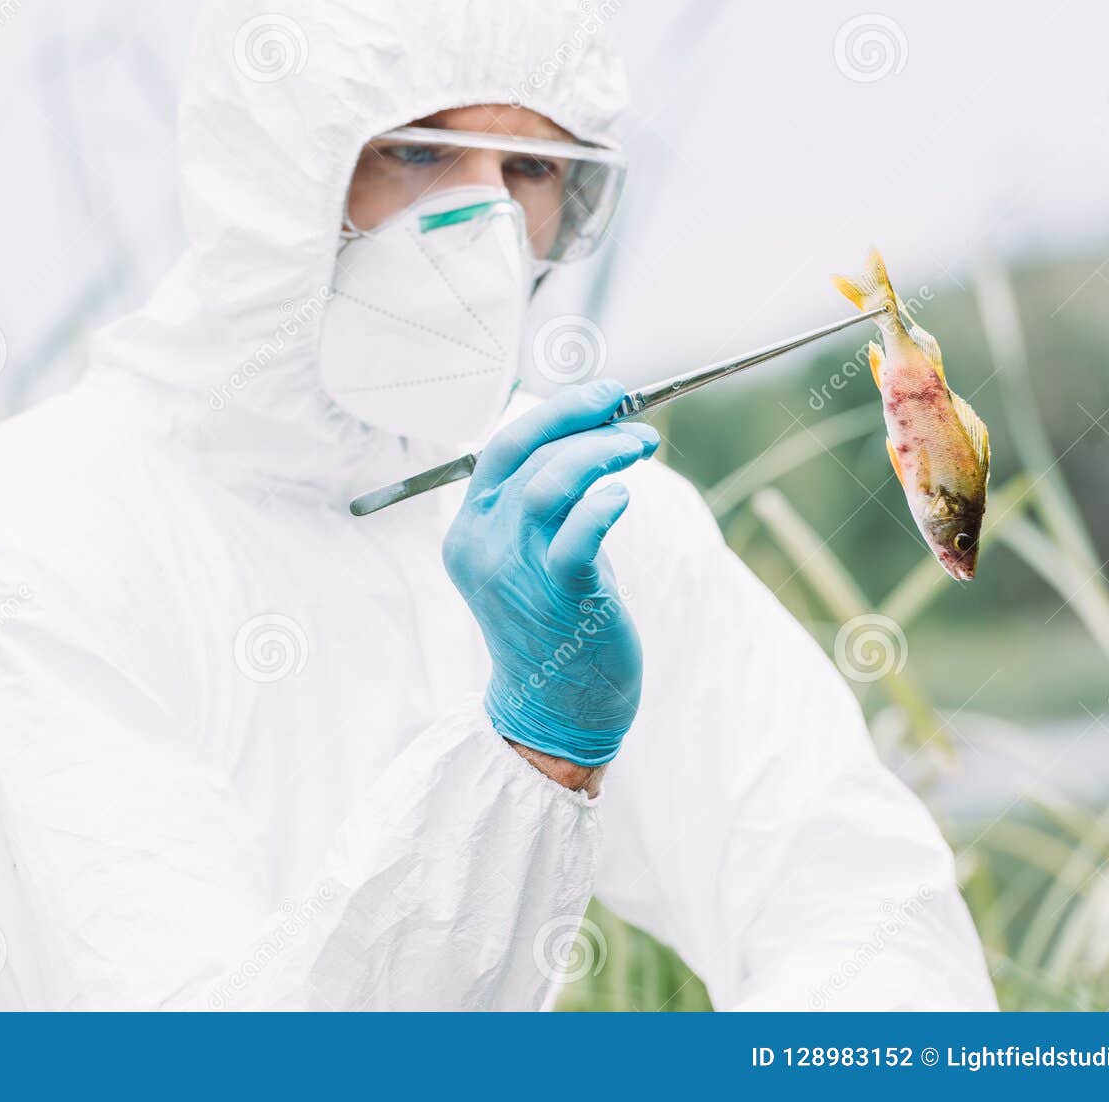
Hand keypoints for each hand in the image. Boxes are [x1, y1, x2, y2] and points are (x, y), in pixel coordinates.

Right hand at [442, 381, 657, 767]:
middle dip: (581, 420)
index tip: (603, 398)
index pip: (502, 448)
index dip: (554, 412)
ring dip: (600, 452)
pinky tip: (624, 493)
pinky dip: (603, 502)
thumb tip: (593, 438)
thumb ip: (548, 504)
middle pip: (525, 453)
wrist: (555, 711)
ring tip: (640, 445)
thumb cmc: (557, 626)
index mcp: (469, 530)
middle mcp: (481, 545)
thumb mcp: (535, 555)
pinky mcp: (557, 596)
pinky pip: (577, 534)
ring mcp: (514, 571)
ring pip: (549, 483)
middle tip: (630, 416)